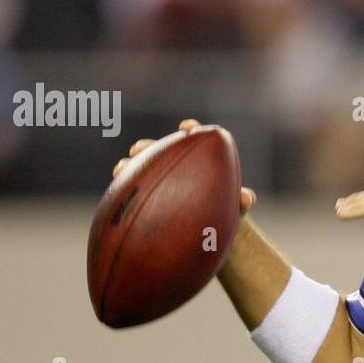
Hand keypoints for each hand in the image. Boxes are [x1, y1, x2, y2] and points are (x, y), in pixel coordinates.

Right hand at [114, 119, 256, 213]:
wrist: (212, 234)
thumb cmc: (227, 215)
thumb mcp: (236, 210)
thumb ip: (243, 202)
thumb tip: (247, 197)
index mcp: (199, 161)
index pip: (194, 139)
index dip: (190, 130)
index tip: (187, 128)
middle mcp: (176, 166)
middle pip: (160, 150)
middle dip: (148, 147)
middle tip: (138, 149)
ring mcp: (159, 180)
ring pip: (141, 169)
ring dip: (129, 167)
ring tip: (121, 169)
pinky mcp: (147, 197)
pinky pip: (133, 191)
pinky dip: (125, 189)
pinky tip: (116, 193)